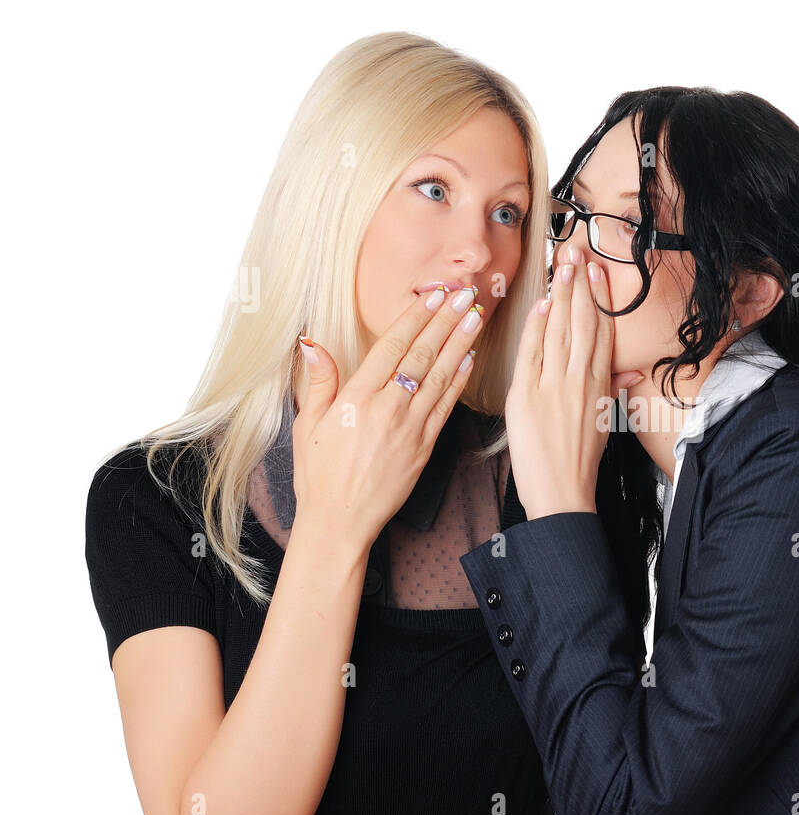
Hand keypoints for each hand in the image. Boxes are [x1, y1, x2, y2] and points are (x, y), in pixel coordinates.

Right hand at [291, 284, 484, 552]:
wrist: (340, 521)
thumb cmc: (319, 475)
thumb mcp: (307, 425)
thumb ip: (318, 382)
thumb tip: (311, 343)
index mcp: (356, 399)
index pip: (391, 347)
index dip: (414, 319)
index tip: (431, 296)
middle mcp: (386, 409)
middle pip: (421, 355)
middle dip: (445, 322)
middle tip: (463, 294)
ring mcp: (409, 428)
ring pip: (439, 377)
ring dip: (460, 344)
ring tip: (475, 317)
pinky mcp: (425, 447)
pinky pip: (446, 406)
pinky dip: (459, 381)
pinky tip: (471, 359)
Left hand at [504, 245, 642, 518]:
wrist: (563, 495)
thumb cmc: (581, 464)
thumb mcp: (604, 423)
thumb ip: (613, 391)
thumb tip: (629, 372)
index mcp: (599, 385)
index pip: (601, 330)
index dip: (599, 297)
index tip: (596, 270)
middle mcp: (580, 381)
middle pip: (583, 322)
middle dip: (580, 283)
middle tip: (577, 250)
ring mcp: (554, 387)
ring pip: (561, 330)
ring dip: (561, 295)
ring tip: (562, 265)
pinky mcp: (529, 397)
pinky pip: (533, 354)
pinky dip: (537, 328)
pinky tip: (541, 305)